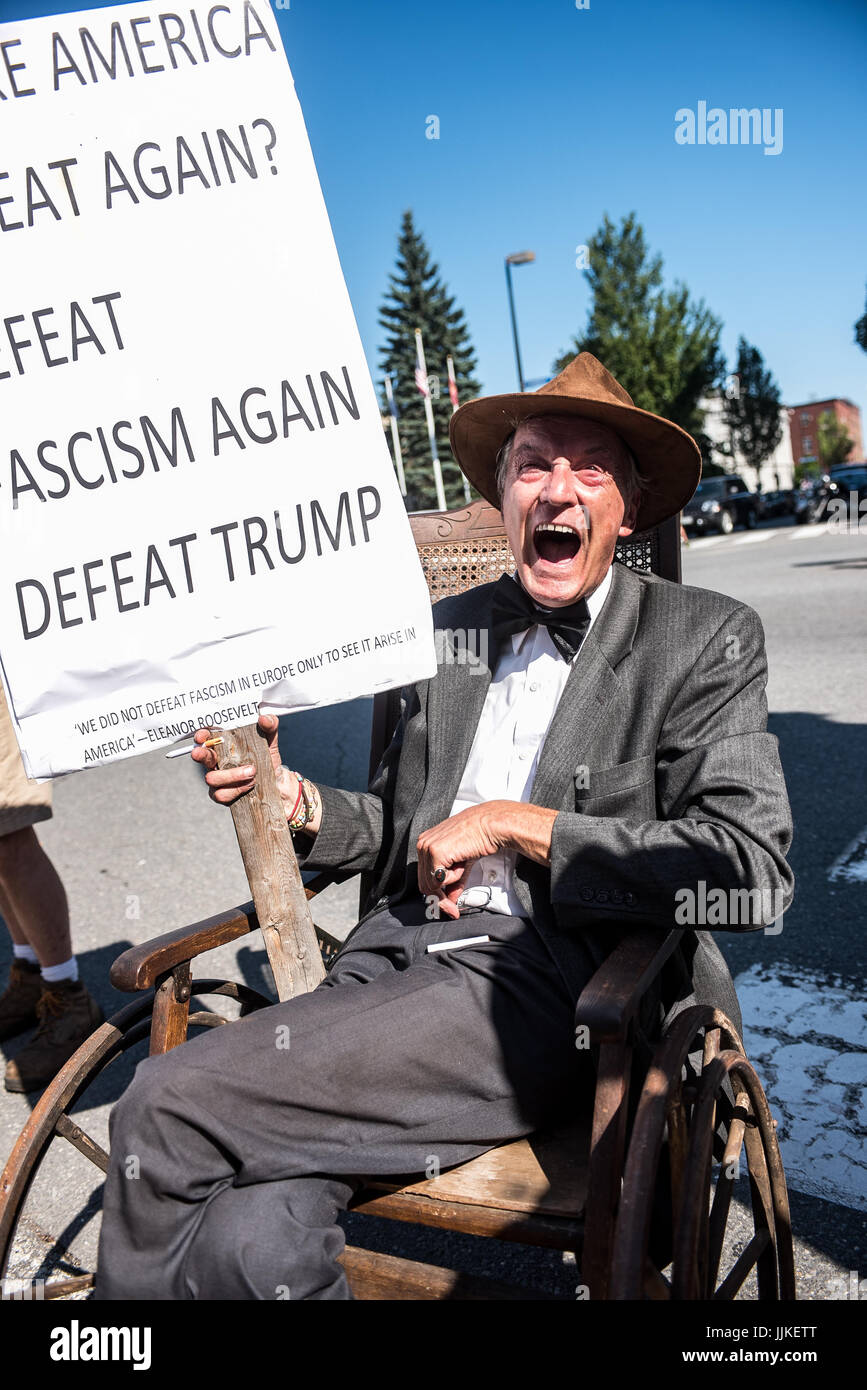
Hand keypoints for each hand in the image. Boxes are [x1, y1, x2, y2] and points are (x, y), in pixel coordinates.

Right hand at [191, 715, 296, 808]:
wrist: (277, 782)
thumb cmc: (267, 758)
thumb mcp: (270, 740)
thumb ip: (269, 726)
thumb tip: (263, 718)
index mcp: (223, 746)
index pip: (206, 738)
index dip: (201, 737)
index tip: (202, 736)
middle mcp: (216, 762)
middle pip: (201, 757)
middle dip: (200, 754)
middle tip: (200, 753)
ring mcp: (218, 780)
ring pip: (211, 778)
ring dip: (231, 775)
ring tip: (252, 772)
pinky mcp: (223, 795)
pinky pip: (221, 794)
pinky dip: (237, 789)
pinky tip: (250, 785)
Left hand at [417, 802, 558, 919]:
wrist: (491, 825)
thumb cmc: (480, 836)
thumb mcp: (463, 863)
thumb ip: (454, 881)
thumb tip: (451, 899)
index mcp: (427, 842)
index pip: (425, 877)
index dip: (436, 895)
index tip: (448, 907)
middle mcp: (423, 844)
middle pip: (425, 884)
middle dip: (441, 900)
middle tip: (453, 911)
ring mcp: (427, 847)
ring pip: (431, 884)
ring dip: (451, 883)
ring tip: (463, 866)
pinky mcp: (434, 852)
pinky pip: (440, 879)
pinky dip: (454, 876)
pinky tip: (462, 861)